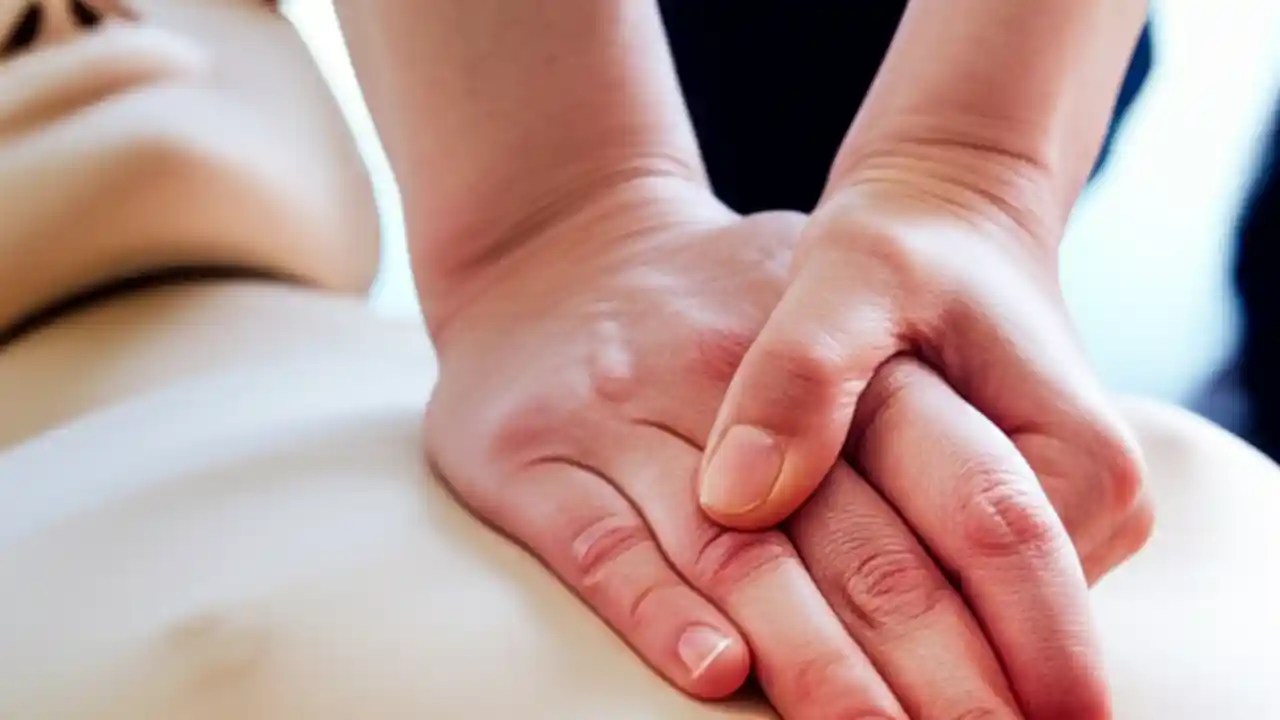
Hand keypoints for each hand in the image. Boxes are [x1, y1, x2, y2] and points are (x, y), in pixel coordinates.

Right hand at [423, 177, 1025, 717]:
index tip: (1069, 708)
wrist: (560, 236)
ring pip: (737, 557)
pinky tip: (717, 675)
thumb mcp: (845, 301)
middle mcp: (737, 373)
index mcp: (846, 347)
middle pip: (862, 546)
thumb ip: (938, 425)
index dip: (1029, 611)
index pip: (965, 490)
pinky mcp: (531, 450)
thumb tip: (1056, 564)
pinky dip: (660, 614)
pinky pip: (601, 544)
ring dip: (816, 667)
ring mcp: (628, 410)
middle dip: (941, 675)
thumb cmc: (729, 302)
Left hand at [699, 180, 1153, 716]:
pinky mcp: (1021, 524)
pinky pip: (969, 603)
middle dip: (939, 711)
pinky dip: (914, 651)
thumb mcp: (848, 280)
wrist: (946, 225)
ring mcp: (1061, 523)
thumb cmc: (903, 247)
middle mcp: (1090, 505)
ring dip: (923, 697)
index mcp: (1071, 455)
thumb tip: (737, 497)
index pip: (1005, 592)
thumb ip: (802, 377)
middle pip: (1013, 646)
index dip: (931, 677)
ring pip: (991, 636)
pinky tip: (852, 692)